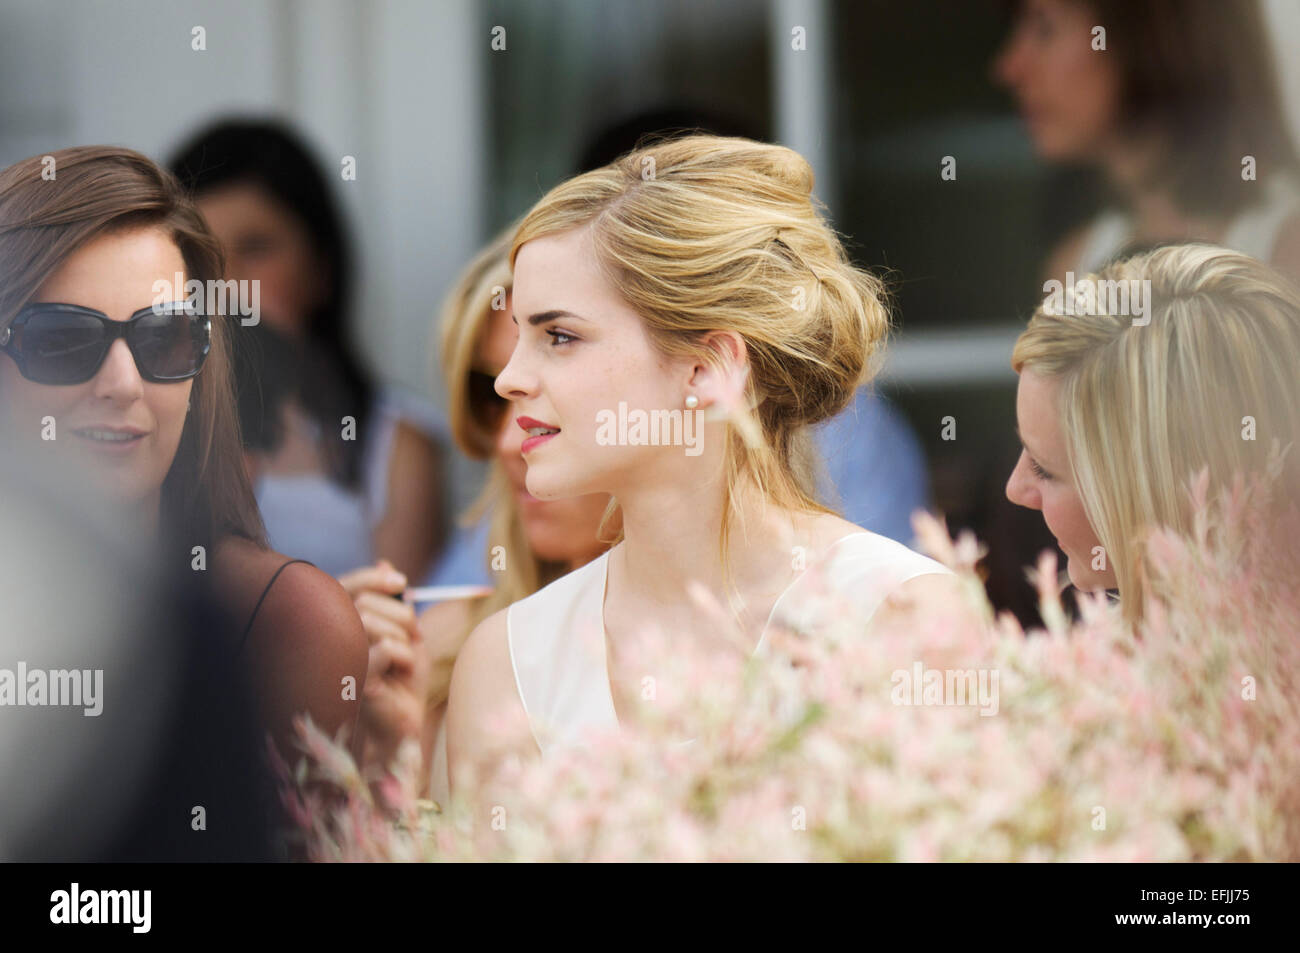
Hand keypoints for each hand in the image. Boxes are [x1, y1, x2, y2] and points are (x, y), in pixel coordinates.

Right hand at [338, 559, 426, 764]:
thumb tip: (385, 564)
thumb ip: (394, 603)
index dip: (373, 577)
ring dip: (403, 639)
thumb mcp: (405, 634)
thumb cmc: (403, 679)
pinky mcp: (352, 678)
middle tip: (415, 638)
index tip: (401, 582)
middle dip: (402, 617)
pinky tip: (402, 674)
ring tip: (405, 661)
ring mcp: (340, 659)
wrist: (405, 723)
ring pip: (373, 621)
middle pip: (366, 601)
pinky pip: (386, 647)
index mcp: (344, 626)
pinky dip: (405, 657)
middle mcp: (334, 641)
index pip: (347, 585)